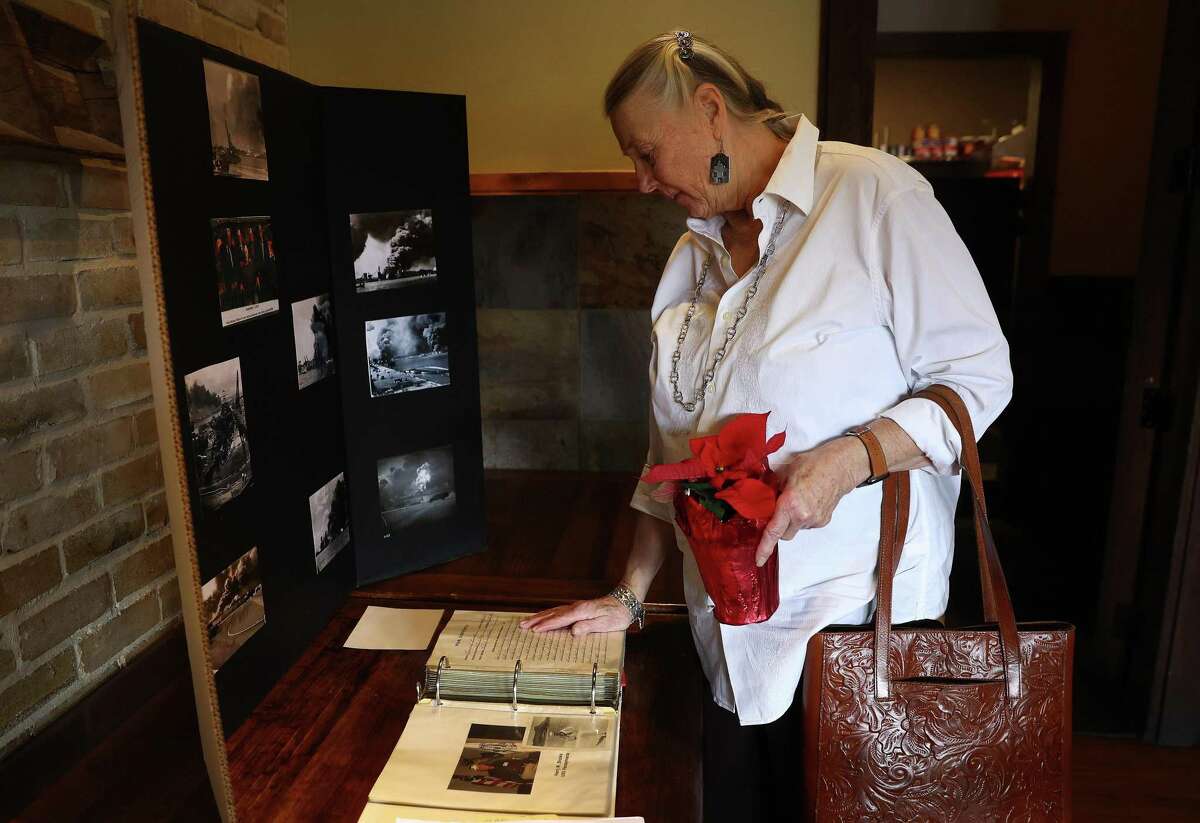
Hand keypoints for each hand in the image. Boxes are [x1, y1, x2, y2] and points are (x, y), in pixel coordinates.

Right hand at [519, 597, 633, 635]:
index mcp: (582, 612)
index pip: (560, 619)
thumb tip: (573, 631)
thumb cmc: (617, 614)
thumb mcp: (606, 623)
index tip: (535, 630)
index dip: (547, 625)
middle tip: (522, 625)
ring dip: (540, 616)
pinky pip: (559, 611)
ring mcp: (576, 606)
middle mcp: (576, 607)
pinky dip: (549, 614)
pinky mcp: (578, 608)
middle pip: (552, 614)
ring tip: (527, 621)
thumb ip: (589, 627)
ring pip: (554, 611)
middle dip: (537, 620)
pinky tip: (545, 617)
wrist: (625, 601)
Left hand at [754, 437, 868, 566]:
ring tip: (799, 500)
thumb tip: (763, 500)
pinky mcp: (823, 521)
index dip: (764, 548)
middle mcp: (802, 516)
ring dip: (792, 521)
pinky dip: (803, 518)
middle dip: (778, 527)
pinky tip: (808, 502)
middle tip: (779, 510)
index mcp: (790, 504)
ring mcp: (815, 520)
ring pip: (796, 529)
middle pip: (783, 535)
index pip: (773, 532)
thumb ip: (772, 491)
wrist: (839, 467)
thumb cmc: (813, 465)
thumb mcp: (785, 473)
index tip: (758, 560)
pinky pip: (807, 525)